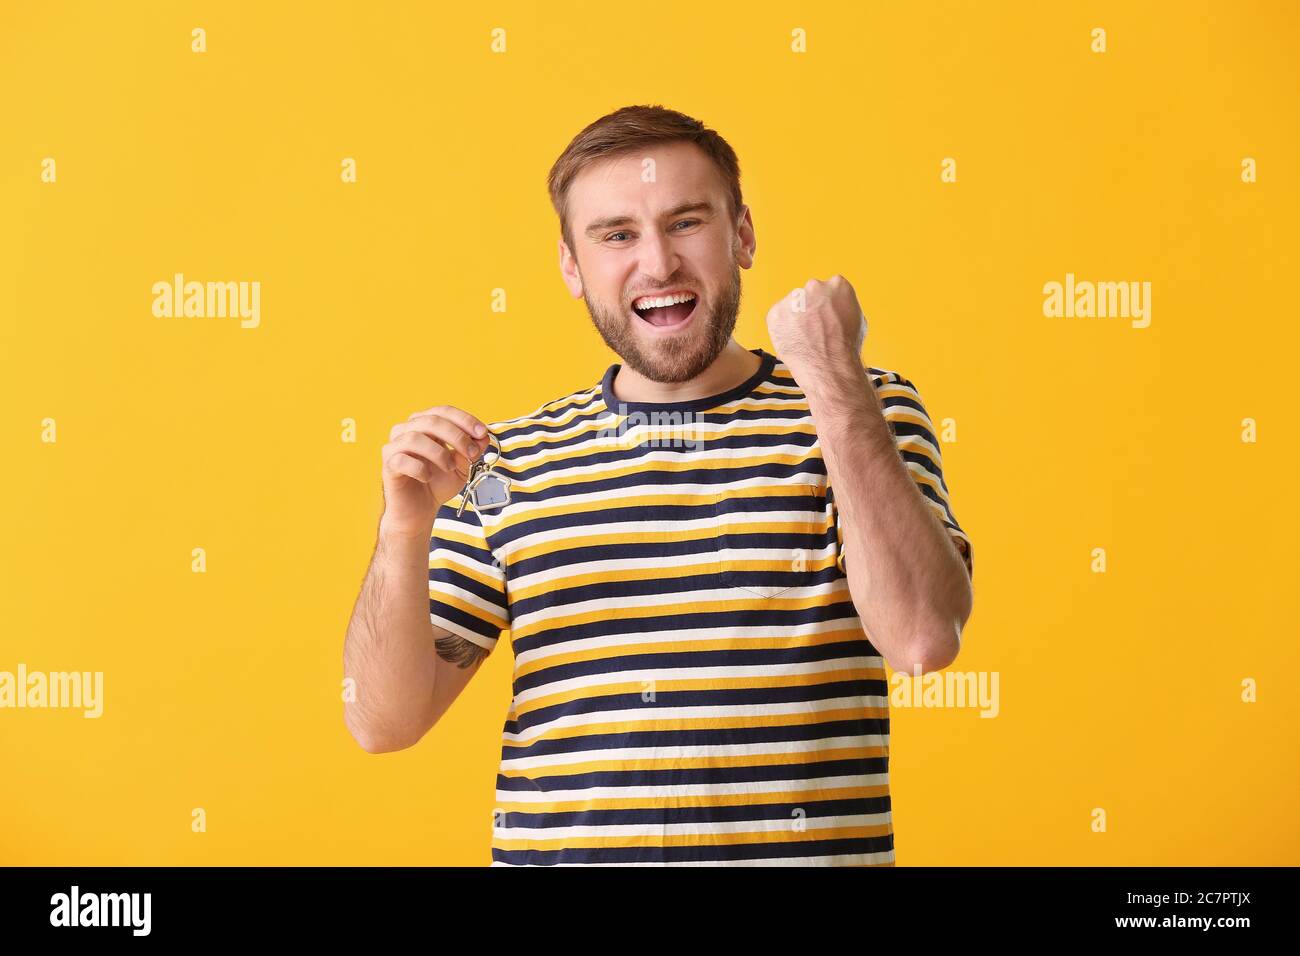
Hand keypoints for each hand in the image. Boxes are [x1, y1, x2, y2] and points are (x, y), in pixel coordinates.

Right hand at [379, 405, 490, 538]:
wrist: (420, 510)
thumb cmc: (438, 484)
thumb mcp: (462, 466)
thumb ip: (471, 450)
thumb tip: (483, 436)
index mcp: (424, 425)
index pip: (443, 411)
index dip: (464, 420)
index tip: (482, 433)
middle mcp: (407, 430)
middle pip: (432, 420)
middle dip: (457, 436)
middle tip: (471, 453)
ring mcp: (394, 446)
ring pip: (415, 437)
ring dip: (438, 453)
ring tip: (449, 468)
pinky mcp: (388, 465)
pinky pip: (401, 460)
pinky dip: (419, 468)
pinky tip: (428, 477)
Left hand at [765, 275, 866, 371]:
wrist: (829, 365)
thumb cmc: (845, 347)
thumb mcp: (857, 319)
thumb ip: (843, 306)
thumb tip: (836, 307)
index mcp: (837, 285)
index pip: (830, 287)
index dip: (828, 304)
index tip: (827, 314)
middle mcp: (814, 287)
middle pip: (809, 293)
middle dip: (810, 307)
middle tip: (815, 327)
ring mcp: (794, 299)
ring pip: (792, 305)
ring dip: (795, 316)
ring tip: (804, 336)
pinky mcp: (776, 312)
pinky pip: (777, 317)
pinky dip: (782, 327)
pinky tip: (794, 339)